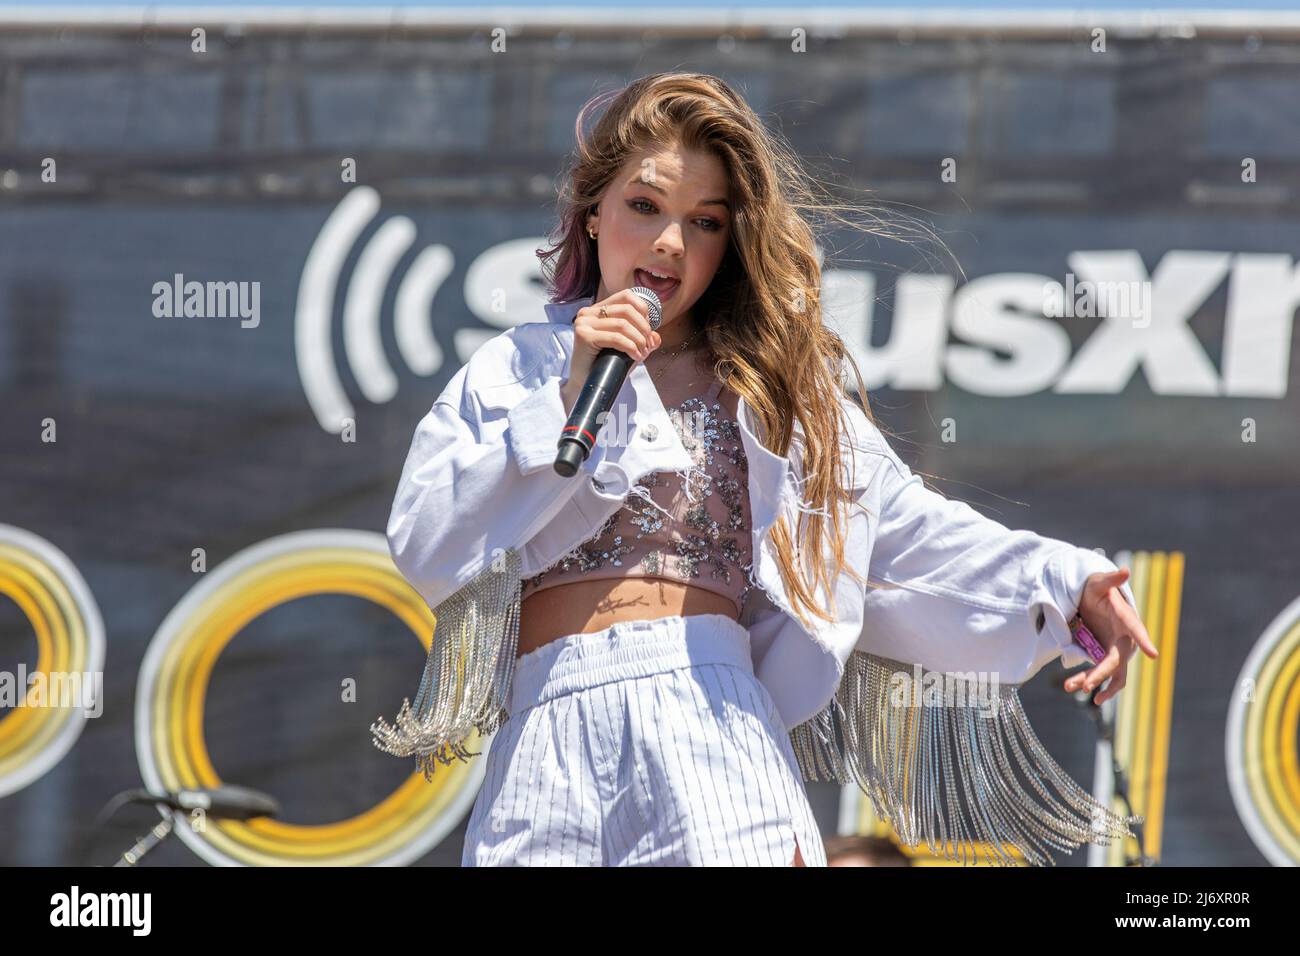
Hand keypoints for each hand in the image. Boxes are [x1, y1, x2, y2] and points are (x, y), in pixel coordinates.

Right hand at [567, 290, 660, 389]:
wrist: (585, 384)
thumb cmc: (605, 365)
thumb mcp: (628, 349)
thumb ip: (642, 340)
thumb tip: (657, 337)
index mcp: (598, 309)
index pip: (626, 296)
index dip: (643, 311)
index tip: (648, 331)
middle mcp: (588, 312)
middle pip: (627, 310)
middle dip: (643, 328)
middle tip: (648, 346)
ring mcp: (584, 323)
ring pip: (622, 324)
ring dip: (639, 340)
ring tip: (642, 353)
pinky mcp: (584, 337)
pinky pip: (615, 338)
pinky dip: (630, 347)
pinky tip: (636, 356)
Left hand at [1063, 566, 1157, 705]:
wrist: (1092, 601)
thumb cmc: (1097, 589)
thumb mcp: (1098, 582)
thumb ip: (1110, 579)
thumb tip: (1125, 570)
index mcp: (1126, 619)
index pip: (1136, 629)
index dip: (1144, 640)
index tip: (1154, 654)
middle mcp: (1124, 639)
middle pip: (1117, 660)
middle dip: (1102, 673)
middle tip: (1086, 686)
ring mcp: (1115, 650)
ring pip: (1110, 673)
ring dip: (1093, 682)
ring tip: (1070, 687)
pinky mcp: (1104, 657)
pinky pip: (1098, 672)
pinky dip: (1085, 680)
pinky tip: (1070, 686)